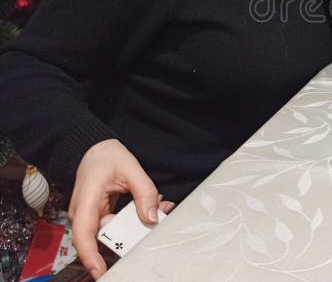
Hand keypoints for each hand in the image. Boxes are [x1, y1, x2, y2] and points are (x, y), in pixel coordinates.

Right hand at [69, 139, 174, 279]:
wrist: (95, 148)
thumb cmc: (106, 156)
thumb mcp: (131, 169)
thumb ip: (144, 193)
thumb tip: (151, 217)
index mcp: (86, 201)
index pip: (83, 235)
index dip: (91, 256)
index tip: (101, 271)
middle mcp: (83, 214)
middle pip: (102, 239)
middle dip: (132, 236)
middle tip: (157, 222)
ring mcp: (90, 216)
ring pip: (113, 232)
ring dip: (138, 225)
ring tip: (161, 208)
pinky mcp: (99, 216)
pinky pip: (117, 225)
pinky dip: (136, 218)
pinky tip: (154, 207)